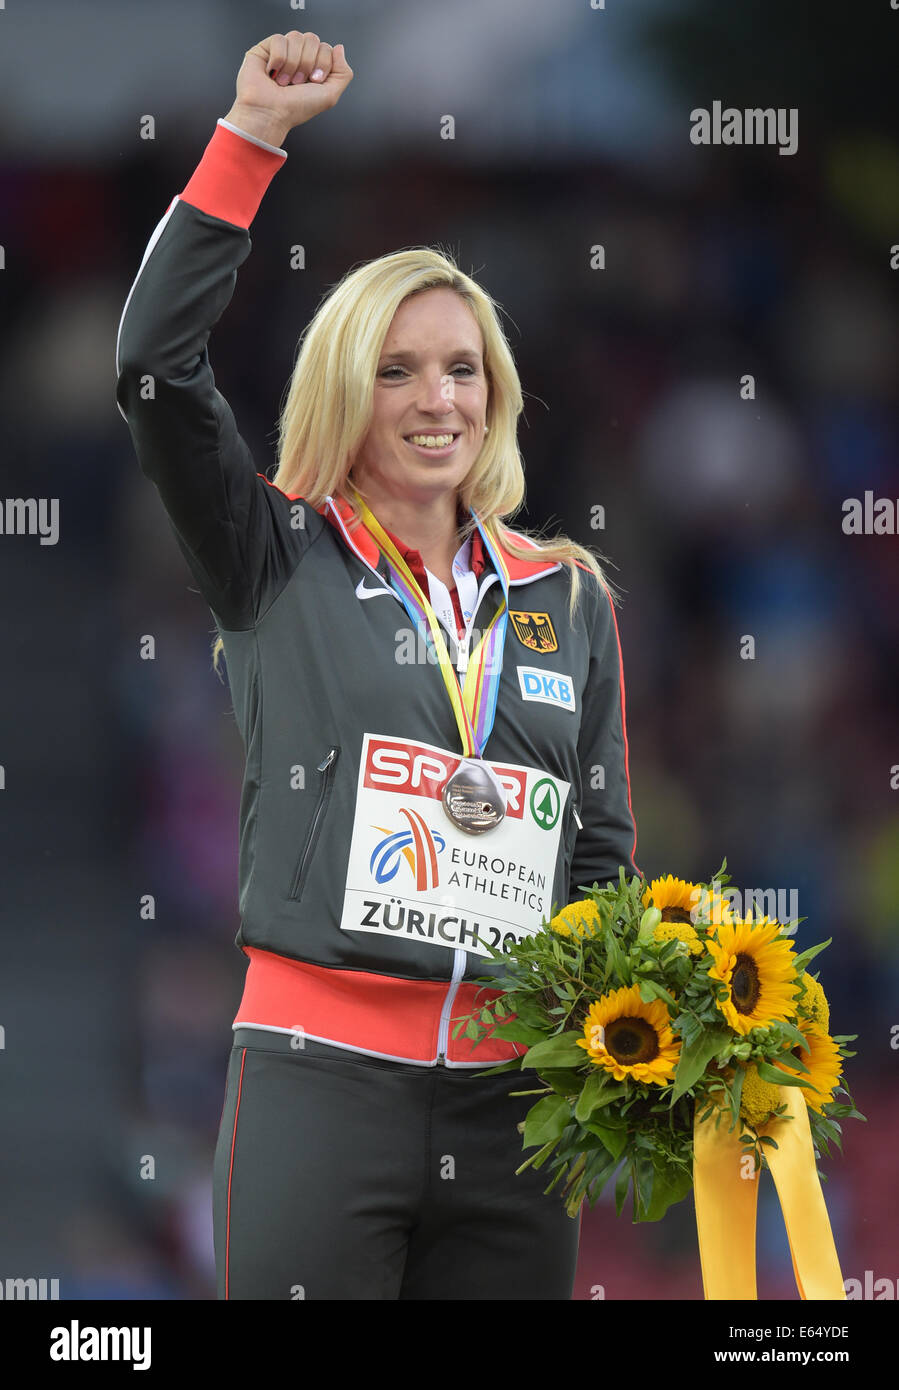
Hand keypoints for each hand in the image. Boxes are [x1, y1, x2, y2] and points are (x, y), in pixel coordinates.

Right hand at [228, 32, 352, 141]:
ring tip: (284, 81)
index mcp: (314, 66)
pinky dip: (278, 59)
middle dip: (307, 63)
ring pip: (296, 37)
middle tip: (298, 83)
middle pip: (312, 39)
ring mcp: (282, 51)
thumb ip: (343, 73)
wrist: (271, 113)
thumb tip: (339, 47)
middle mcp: (299, 57)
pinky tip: (273, 73)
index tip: (313, 82)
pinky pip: (278, 39)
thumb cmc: (297, 108)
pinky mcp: (265, 48)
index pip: (326, 48)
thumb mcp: (330, 95)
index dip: (322, 64)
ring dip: (293, 64)